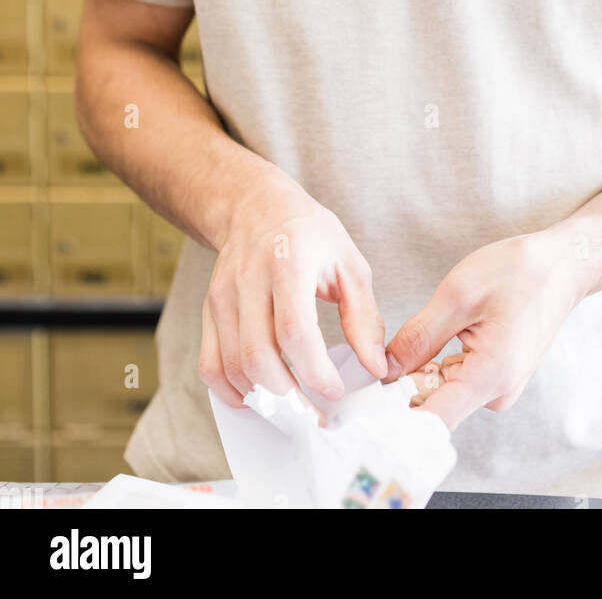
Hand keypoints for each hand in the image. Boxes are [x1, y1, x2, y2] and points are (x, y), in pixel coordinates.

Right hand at [198, 165, 387, 413]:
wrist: (257, 206)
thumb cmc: (310, 233)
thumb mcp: (349, 262)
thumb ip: (364, 316)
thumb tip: (376, 366)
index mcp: (289, 262)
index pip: (294, 329)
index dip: (315, 369)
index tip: (335, 390)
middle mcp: (249, 279)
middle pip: (257, 355)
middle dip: (288, 395)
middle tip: (314, 411)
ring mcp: (223, 295)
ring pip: (232, 365)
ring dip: (262, 397)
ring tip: (293, 407)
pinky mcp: (209, 309)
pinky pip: (209, 363)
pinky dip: (230, 390)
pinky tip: (257, 396)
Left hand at [383, 229, 576, 430]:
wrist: (563, 265)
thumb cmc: (521, 272)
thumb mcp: (460, 294)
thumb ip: (419, 337)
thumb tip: (385, 370)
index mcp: (491, 375)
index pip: (433, 420)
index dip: (393, 416)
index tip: (365, 405)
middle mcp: (498, 392)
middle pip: (433, 405)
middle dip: (402, 385)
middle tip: (378, 358)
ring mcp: (500, 387)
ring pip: (443, 391)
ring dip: (421, 371)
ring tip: (421, 336)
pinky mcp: (498, 376)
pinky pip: (457, 380)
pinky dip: (438, 364)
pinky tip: (442, 336)